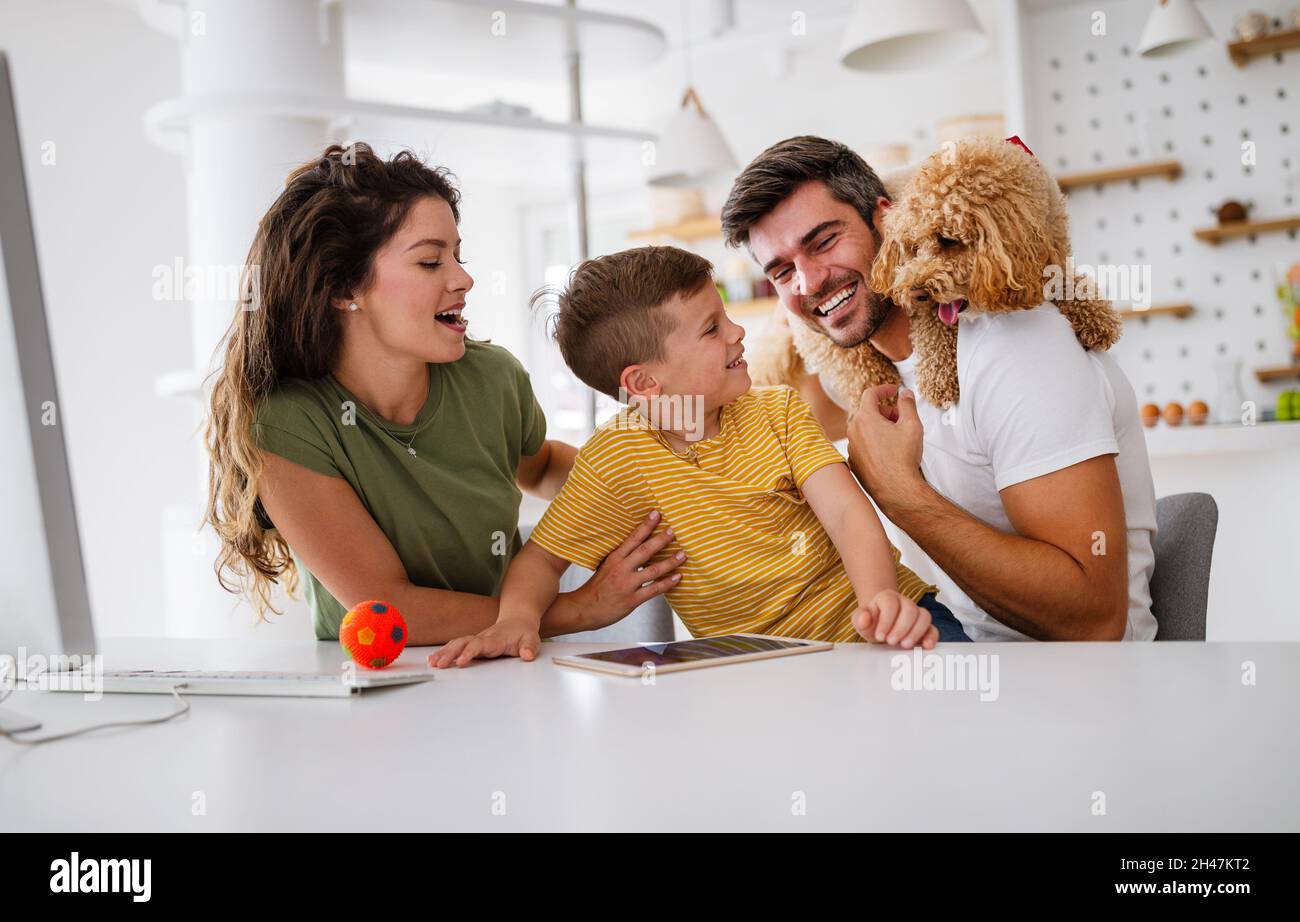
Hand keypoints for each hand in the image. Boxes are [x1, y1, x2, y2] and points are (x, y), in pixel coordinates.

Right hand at [429, 619, 540, 667]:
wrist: (518, 620)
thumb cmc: (523, 632)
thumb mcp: (532, 639)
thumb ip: (530, 647)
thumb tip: (527, 655)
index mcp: (495, 639)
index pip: (480, 645)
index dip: (469, 652)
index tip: (460, 661)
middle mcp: (482, 638)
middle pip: (463, 643)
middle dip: (450, 653)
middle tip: (439, 664)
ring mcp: (476, 640)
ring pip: (457, 644)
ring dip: (444, 652)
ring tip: (432, 663)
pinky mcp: (472, 643)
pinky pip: (456, 646)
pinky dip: (444, 652)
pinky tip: (434, 659)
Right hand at [570, 511, 684, 629]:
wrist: (582, 609)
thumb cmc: (595, 588)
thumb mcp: (605, 567)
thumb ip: (621, 558)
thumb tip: (638, 548)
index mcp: (614, 558)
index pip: (632, 538)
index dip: (646, 525)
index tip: (657, 514)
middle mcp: (621, 569)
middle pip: (645, 550)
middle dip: (661, 539)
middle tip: (674, 530)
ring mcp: (627, 584)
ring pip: (653, 570)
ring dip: (670, 562)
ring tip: (683, 554)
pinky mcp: (631, 600)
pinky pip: (653, 590)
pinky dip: (667, 583)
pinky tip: (677, 577)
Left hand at [847, 384, 925, 511]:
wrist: (895, 489)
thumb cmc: (902, 459)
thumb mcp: (912, 425)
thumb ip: (908, 404)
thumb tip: (905, 394)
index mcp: (865, 418)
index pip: (870, 394)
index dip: (884, 389)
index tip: (893, 390)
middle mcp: (853, 432)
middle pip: (868, 412)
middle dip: (885, 411)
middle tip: (901, 418)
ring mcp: (852, 447)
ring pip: (865, 429)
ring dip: (879, 427)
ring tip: (897, 436)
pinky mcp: (854, 461)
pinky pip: (863, 445)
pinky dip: (874, 442)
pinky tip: (889, 451)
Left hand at [853, 590, 937, 649]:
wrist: (880, 625)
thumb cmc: (872, 622)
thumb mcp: (860, 620)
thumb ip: (860, 618)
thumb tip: (864, 618)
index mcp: (887, 598)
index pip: (890, 604)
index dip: (886, 620)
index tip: (880, 636)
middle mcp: (905, 602)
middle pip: (910, 609)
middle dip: (901, 628)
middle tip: (891, 642)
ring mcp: (916, 613)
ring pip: (924, 616)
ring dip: (916, 632)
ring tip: (905, 645)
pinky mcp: (925, 626)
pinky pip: (933, 628)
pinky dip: (931, 637)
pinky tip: (925, 646)